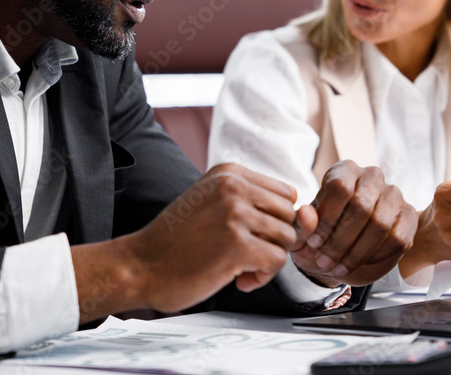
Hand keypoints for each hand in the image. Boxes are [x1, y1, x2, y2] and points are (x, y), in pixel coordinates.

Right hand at [71, 163, 298, 319]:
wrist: (139, 266)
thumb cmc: (178, 242)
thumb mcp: (215, 206)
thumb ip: (258, 206)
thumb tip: (311, 216)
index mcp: (229, 172)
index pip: (285, 193)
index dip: (273, 220)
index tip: (249, 235)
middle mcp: (234, 187)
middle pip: (290, 215)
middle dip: (274, 240)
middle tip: (245, 255)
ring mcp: (236, 214)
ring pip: (288, 238)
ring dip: (269, 260)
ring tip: (239, 266)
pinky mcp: (237, 245)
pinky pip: (277, 261)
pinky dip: (263, 276)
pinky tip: (238, 279)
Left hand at [290, 160, 417, 286]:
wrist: (341, 252)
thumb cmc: (320, 237)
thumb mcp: (303, 234)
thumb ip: (301, 224)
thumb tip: (306, 213)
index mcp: (345, 170)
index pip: (340, 187)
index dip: (326, 218)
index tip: (313, 243)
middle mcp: (372, 176)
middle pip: (362, 205)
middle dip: (341, 240)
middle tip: (324, 261)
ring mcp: (394, 195)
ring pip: (380, 223)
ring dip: (357, 252)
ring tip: (339, 268)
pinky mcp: (408, 216)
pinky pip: (397, 238)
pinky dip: (377, 256)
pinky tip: (360, 264)